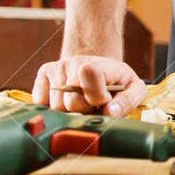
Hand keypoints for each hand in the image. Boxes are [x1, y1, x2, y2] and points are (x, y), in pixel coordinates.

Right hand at [32, 55, 146, 115]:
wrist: (99, 68)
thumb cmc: (117, 82)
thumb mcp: (134, 90)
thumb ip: (127, 101)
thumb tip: (109, 112)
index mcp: (100, 63)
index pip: (89, 74)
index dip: (97, 97)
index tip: (104, 101)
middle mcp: (75, 62)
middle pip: (71, 102)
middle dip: (84, 110)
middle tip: (93, 104)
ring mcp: (57, 67)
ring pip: (55, 106)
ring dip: (68, 111)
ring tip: (81, 102)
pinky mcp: (43, 74)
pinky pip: (40, 103)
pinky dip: (52, 108)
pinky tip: (65, 101)